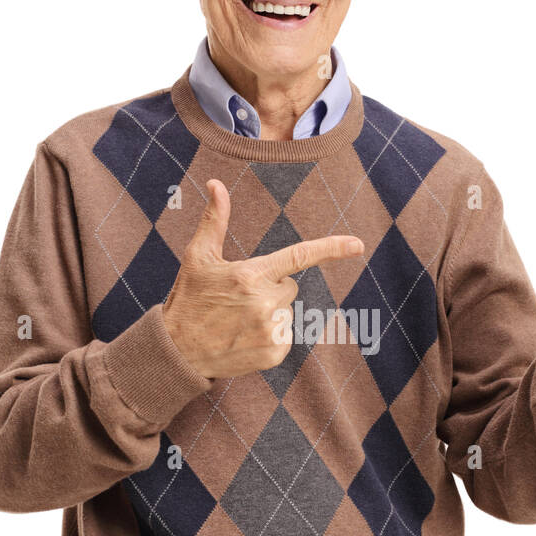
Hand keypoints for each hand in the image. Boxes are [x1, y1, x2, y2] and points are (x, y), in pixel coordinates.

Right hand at [162, 178, 364, 378]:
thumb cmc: (189, 299)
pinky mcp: (274, 352)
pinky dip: (271, 335)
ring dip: (270, 313)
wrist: (178, 351)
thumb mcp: (198, 258)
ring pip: (288, 311)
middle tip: (239, 299)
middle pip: (289, 286)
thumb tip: (215, 183)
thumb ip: (214, 220)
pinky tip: (245, 337)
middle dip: (271, 288)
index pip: (298, 257)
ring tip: (239, 321)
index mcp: (250, 275)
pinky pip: (286, 334)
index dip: (331, 248)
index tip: (357, 245)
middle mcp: (264, 303)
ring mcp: (271, 330)